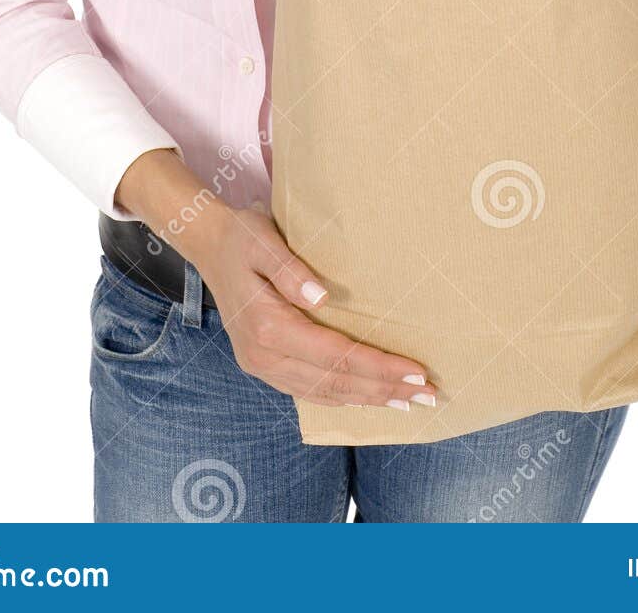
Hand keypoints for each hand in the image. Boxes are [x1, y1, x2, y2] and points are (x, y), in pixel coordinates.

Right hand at [115, 150, 435, 411]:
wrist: (209, 245)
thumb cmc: (243, 236)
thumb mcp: (263, 239)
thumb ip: (289, 268)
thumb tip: (321, 296)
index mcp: (268, 326)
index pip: (336, 356)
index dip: (379, 368)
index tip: (417, 372)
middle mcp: (264, 355)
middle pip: (335, 381)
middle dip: (385, 389)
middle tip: (429, 394)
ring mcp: (261, 365)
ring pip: (323, 392)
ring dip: (368, 399)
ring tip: (408, 402)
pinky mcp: (262, 365)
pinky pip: (308, 390)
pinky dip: (341, 397)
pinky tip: (366, 398)